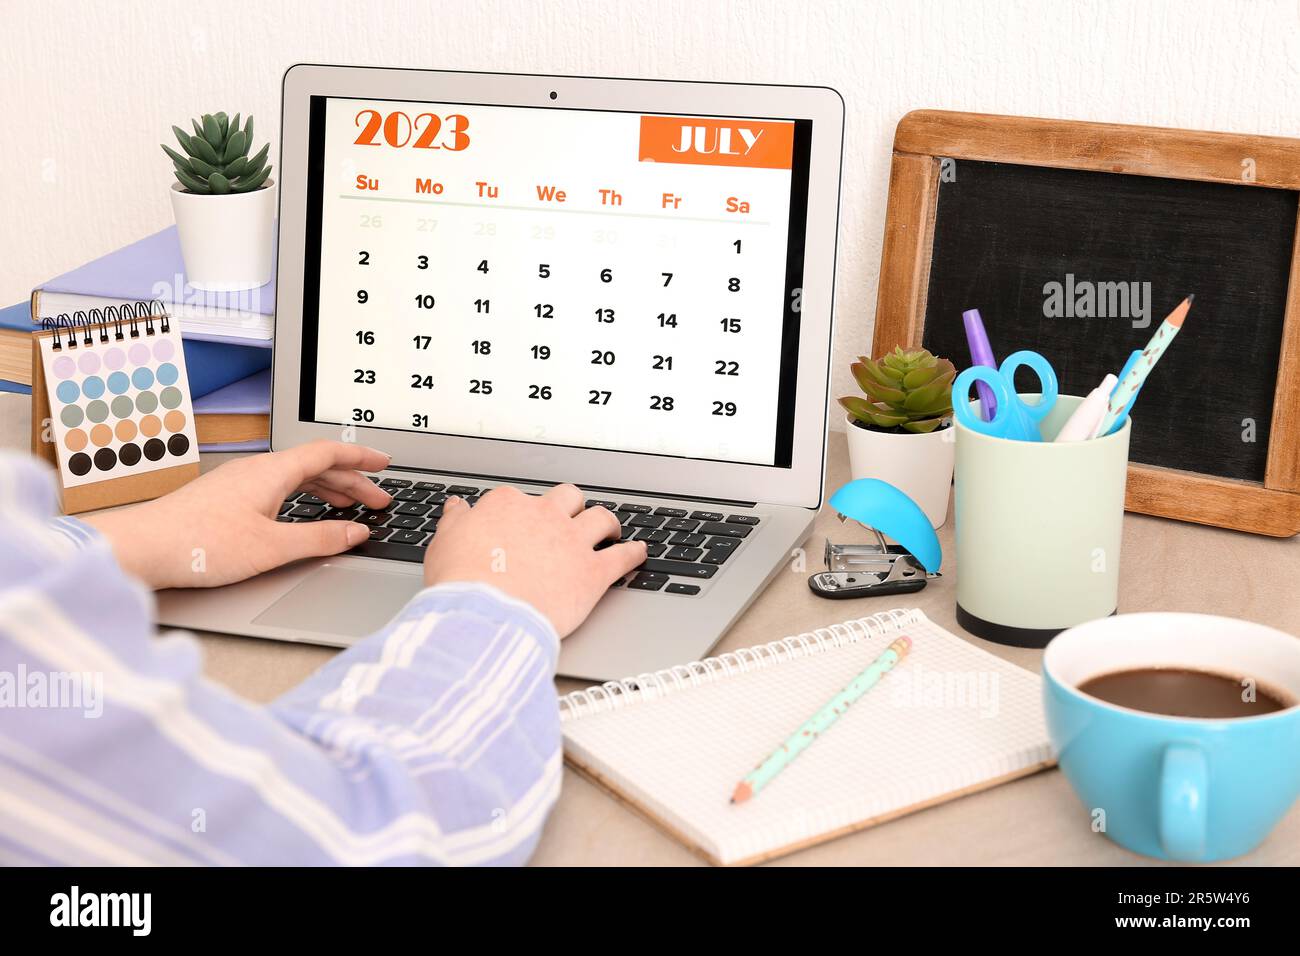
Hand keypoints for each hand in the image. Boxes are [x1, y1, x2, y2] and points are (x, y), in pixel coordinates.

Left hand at [84, 441, 391, 589]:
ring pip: (295, 478)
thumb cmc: (199, 544)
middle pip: (315, 466)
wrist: (143, 549)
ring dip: (326, 490)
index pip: (328, 453)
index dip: (361, 459)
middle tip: (377, 499)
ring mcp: (239, 483)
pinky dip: (302, 498)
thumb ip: (320, 538)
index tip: (385, 465)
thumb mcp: (272, 547)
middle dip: (351, 482)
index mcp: (271, 472)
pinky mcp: (226, 498)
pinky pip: (277, 488)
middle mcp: (256, 470)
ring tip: (348, 507)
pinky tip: (303, 514)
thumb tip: (355, 533)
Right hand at [424, 483, 646, 637]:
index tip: (522, 523)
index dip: (522, 512)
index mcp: (507, 506)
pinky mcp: (593, 572)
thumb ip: (455, 522)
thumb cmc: (461, 583)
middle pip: (567, 498)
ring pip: (600, 518)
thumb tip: (457, 507)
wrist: (485, 614)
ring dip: (606, 524)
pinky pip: (623, 556)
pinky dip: (634, 553)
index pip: (519, 499)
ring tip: (610, 530)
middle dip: (570, 506)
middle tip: (571, 519)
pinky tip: (639, 553)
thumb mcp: (444, 544)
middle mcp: (544, 516)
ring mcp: (572, 542)